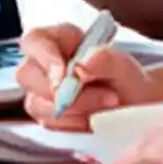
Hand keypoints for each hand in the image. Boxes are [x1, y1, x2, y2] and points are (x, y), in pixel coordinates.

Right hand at [16, 24, 162, 130]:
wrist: (134, 106)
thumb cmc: (125, 79)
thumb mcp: (124, 65)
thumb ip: (106, 60)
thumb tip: (82, 65)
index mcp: (56, 39)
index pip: (34, 41)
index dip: (45, 58)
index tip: (64, 76)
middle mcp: (41, 64)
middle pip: (28, 75)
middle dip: (65, 91)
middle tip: (106, 96)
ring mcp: (39, 91)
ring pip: (37, 103)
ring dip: (75, 109)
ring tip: (108, 104)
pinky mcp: (45, 115)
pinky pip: (49, 123)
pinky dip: (73, 124)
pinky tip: (95, 119)